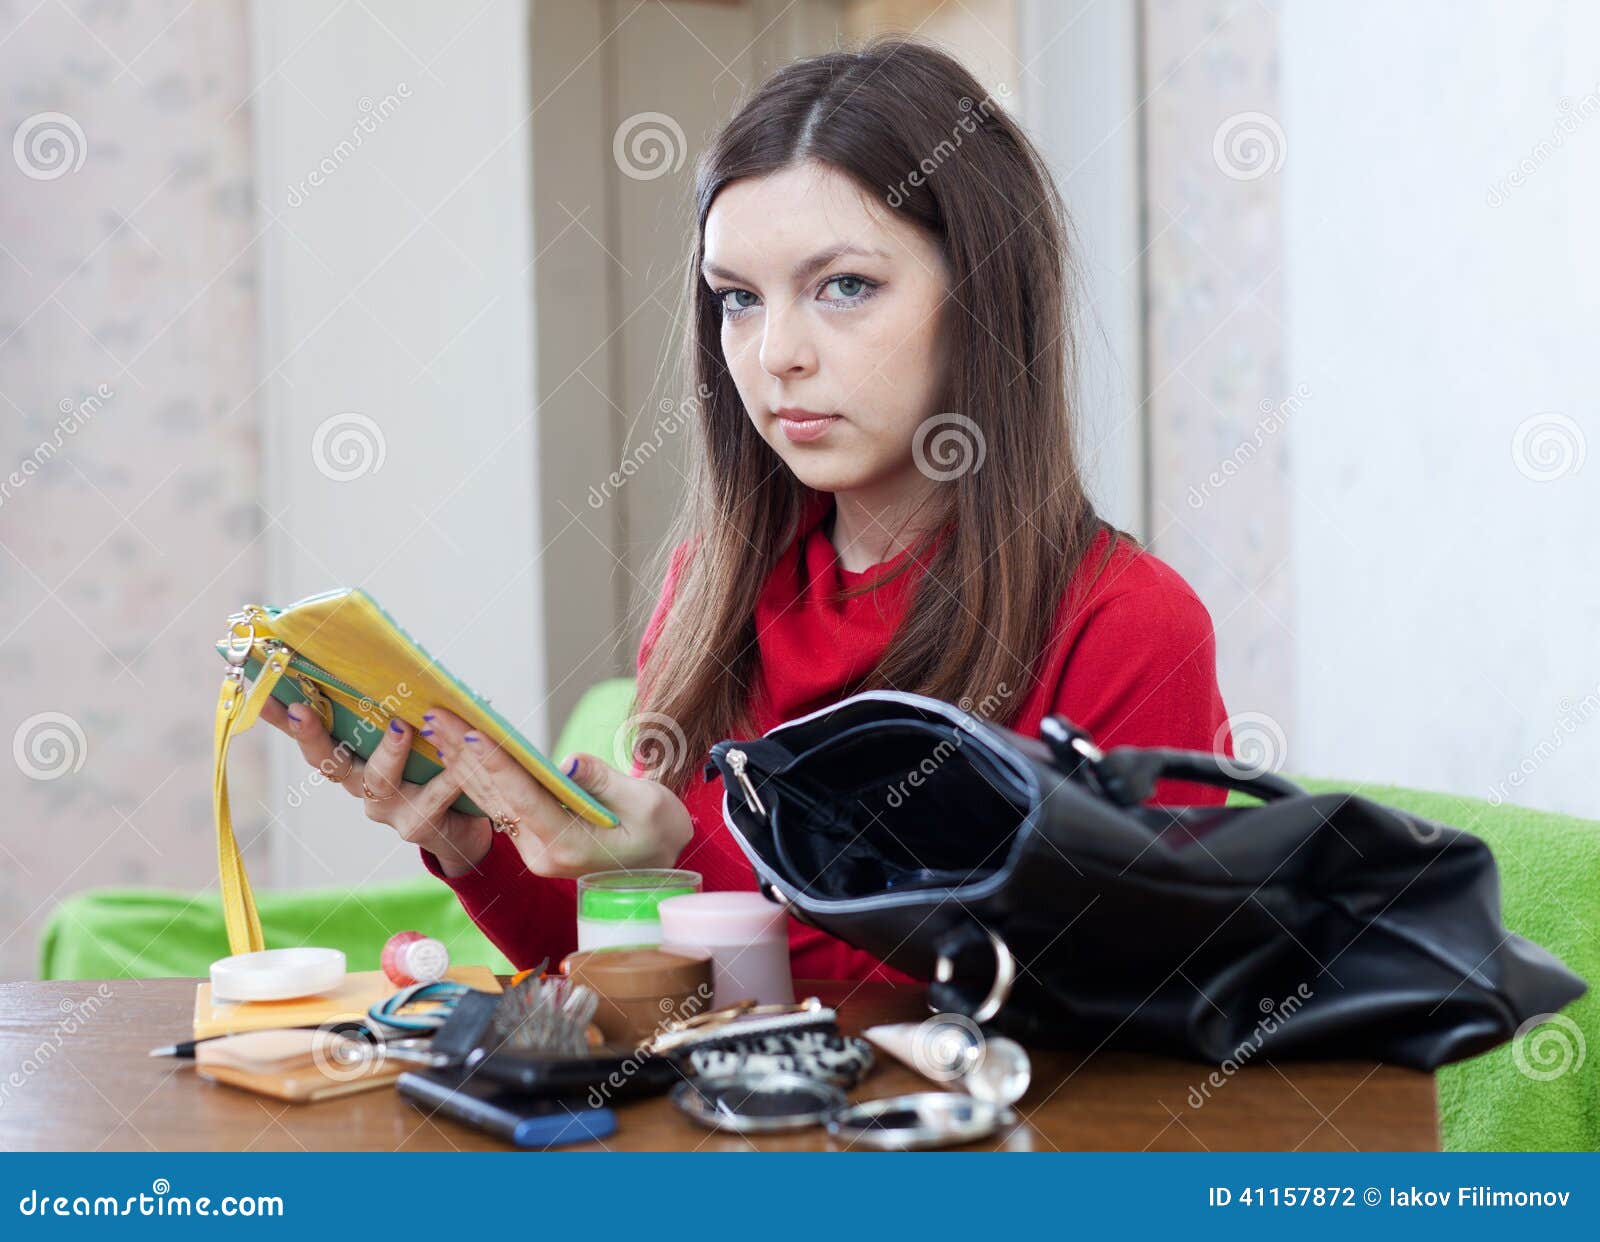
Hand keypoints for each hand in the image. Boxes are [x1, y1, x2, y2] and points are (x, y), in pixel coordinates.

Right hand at [259, 696, 492, 876]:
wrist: (465, 827)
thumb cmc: (435, 773)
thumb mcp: (414, 737)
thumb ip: (395, 709)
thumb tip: (384, 659)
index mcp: (354, 763)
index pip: (310, 738)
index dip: (281, 720)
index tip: (259, 692)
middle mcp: (363, 787)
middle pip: (328, 763)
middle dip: (311, 735)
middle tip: (300, 708)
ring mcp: (388, 809)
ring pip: (380, 779)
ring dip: (388, 750)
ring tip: (399, 726)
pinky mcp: (419, 825)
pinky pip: (433, 796)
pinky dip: (447, 775)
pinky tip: (459, 755)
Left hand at [420, 706, 693, 878]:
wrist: (660, 867)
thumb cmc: (661, 832)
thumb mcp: (649, 805)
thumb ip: (606, 782)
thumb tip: (568, 762)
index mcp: (570, 846)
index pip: (525, 798)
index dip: (497, 763)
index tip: (472, 732)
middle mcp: (543, 853)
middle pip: (497, 796)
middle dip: (464, 753)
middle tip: (436, 715)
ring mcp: (534, 849)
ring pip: (492, 799)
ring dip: (463, 761)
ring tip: (436, 724)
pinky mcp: (533, 840)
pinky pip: (500, 803)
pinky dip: (479, 773)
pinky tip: (458, 748)